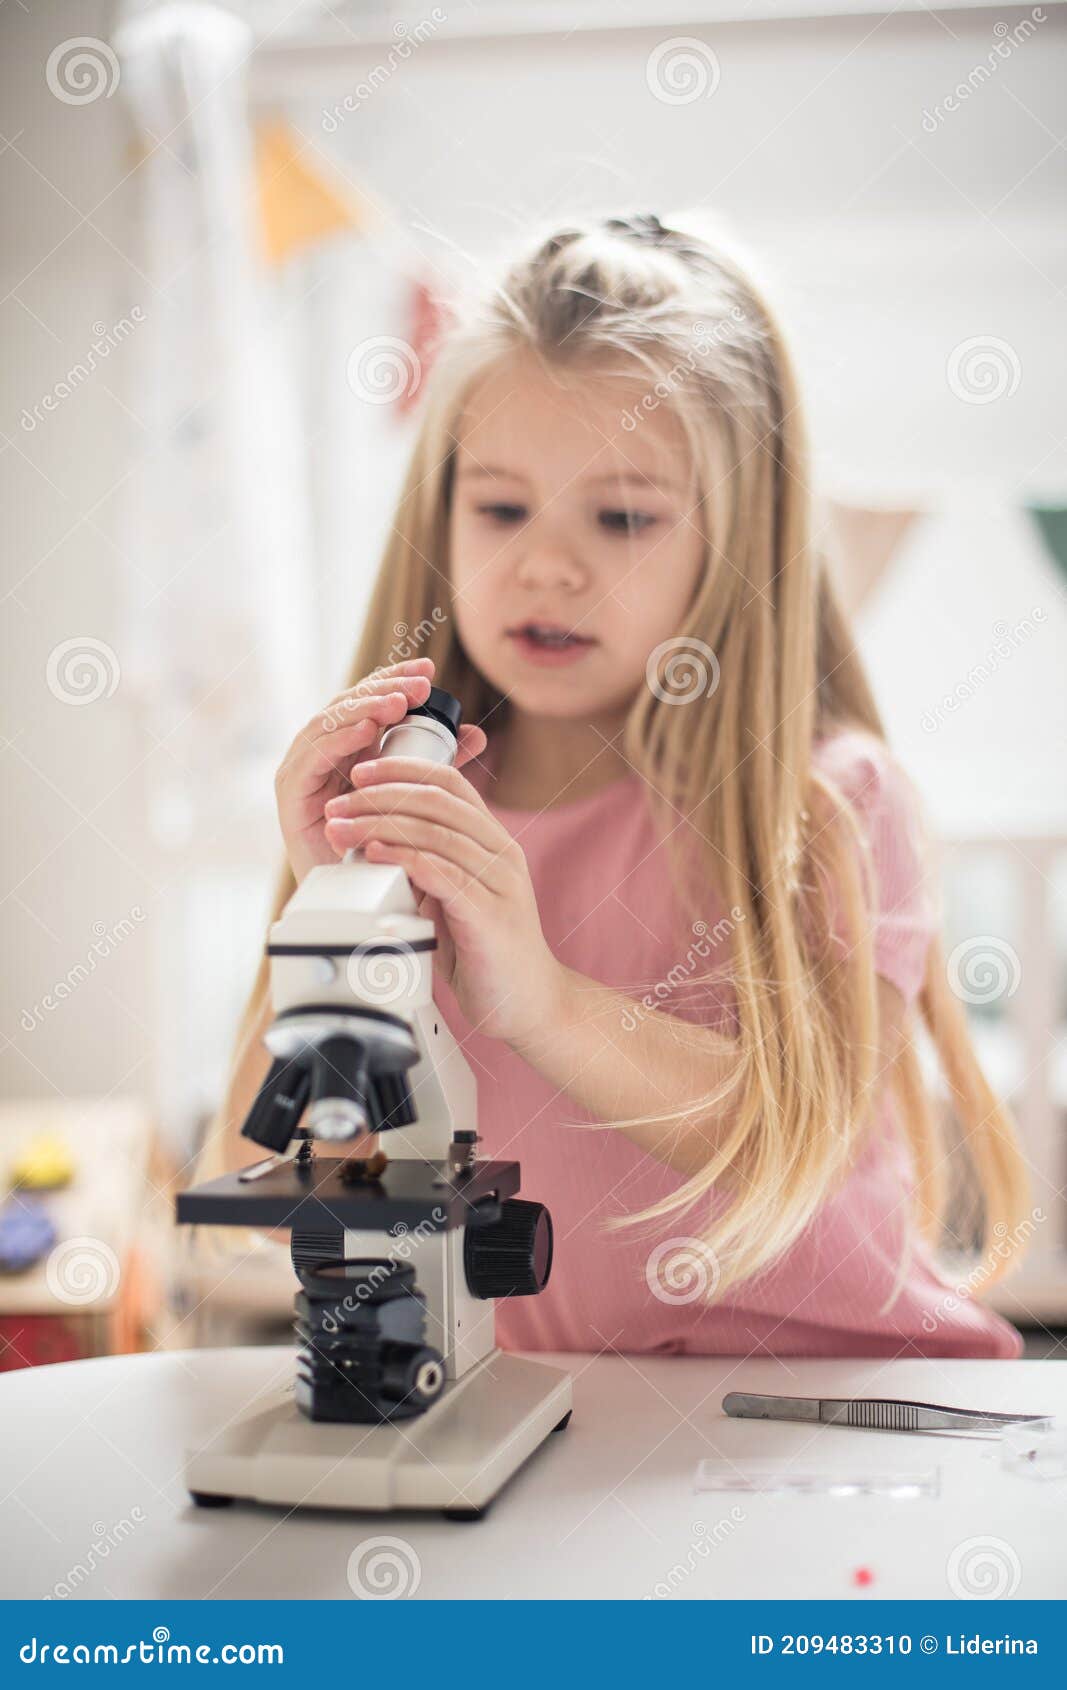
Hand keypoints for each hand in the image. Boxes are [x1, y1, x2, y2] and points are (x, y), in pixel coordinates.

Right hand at [274, 657, 485, 883]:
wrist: (362, 906)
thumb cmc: (387, 849)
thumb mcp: (417, 797)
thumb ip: (440, 765)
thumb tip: (477, 733)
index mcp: (348, 751)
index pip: (368, 703)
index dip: (394, 680)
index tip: (427, 669)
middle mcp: (321, 757)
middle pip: (347, 706)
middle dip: (383, 689)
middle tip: (419, 683)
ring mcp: (302, 775)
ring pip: (327, 724)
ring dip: (363, 708)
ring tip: (397, 702)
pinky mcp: (291, 798)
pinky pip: (310, 759)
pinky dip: (337, 739)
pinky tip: (366, 730)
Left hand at [322, 754, 563, 1045]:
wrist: (529, 1003)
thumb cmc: (486, 952)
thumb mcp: (453, 896)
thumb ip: (427, 866)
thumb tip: (374, 842)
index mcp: (492, 841)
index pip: (449, 782)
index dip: (402, 769)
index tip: (360, 772)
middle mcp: (501, 853)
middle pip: (437, 800)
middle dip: (380, 795)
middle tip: (338, 804)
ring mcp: (500, 882)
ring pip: (435, 833)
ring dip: (379, 825)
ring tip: (341, 829)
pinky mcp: (490, 915)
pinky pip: (444, 874)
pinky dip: (405, 859)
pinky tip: (376, 855)